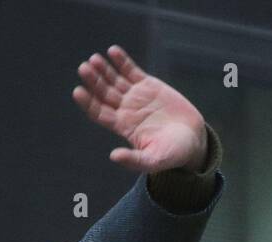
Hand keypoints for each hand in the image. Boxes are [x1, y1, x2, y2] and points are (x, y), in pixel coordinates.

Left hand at [71, 44, 206, 173]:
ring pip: (114, 79)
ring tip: (95, 59)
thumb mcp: (154, 160)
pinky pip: (131, 70)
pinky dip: (122, 61)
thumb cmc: (173, 154)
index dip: (88, 102)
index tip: (78, 92)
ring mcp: (136, 96)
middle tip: (84, 68)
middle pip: (104, 93)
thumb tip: (113, 156)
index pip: (100, 113)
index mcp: (123, 127)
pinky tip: (113, 51)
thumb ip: (134, 160)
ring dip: (103, 69)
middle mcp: (126, 110)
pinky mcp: (148, 85)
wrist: (193, 139)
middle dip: (93, 81)